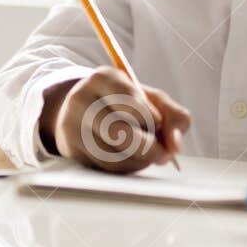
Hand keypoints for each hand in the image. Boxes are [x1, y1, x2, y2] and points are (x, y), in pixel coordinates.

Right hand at [42, 67, 191, 172]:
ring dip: (140, 161)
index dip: (151, 117)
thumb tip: (175, 145)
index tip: (159, 124)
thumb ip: (173, 116)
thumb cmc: (127, 106)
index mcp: (103, 78)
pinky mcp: (72, 151)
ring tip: (148, 154)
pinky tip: (132, 160)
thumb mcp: (151, 100)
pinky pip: (106, 168)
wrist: (86, 114)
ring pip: (113, 155)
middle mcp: (81, 99)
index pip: (130, 99)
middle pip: (119, 131)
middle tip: (163, 153)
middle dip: (149, 146)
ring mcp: (72, 127)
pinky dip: (127, 168)